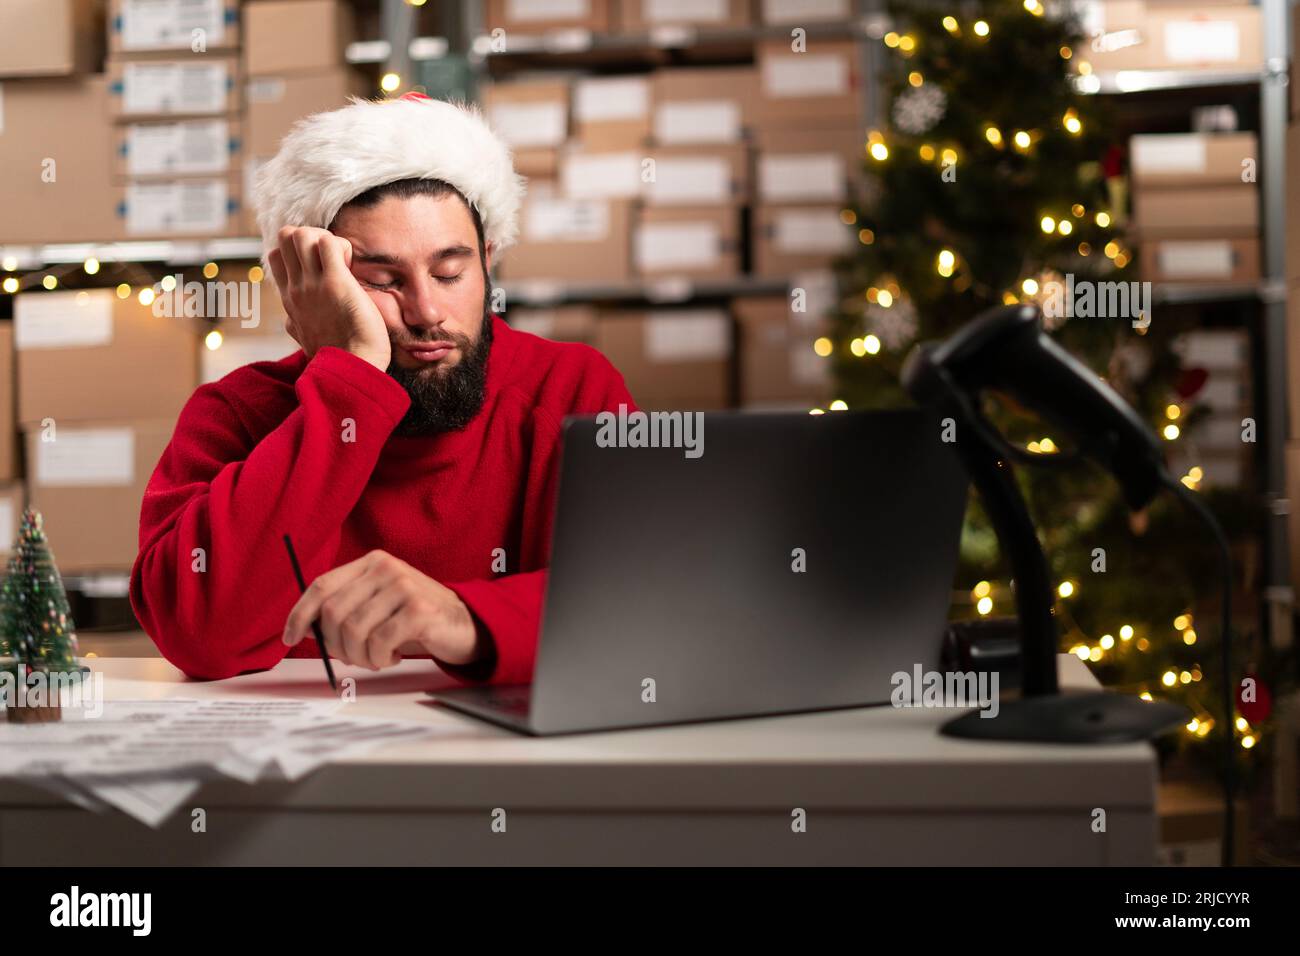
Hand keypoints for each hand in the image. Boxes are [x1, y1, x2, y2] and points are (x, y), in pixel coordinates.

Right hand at [267, 226, 391, 371]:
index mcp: (290, 299)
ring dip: (324, 237)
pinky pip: (329, 243)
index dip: (298, 250)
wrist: (351, 370)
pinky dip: (341, 245)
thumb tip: (290, 322)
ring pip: (301, 233)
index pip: (276, 255)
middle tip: (332, 258)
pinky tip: (351, 266)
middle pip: (285, 236)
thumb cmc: (336, 357)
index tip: (321, 267)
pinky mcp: (336, 283)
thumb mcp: (303, 338)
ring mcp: (313, 285)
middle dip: (310, 236)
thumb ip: (295, 325)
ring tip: (342, 261)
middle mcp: (296, 288)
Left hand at [282, 550, 479, 671]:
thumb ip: (346, 608)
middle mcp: (386, 568)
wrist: (466, 623)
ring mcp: (404, 587)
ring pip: (354, 631)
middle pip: (334, 612)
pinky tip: (393, 656)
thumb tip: (305, 629)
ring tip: (376, 658)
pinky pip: (379, 643)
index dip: (300, 613)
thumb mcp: (379, 604)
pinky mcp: (419, 610)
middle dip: (335, 645)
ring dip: (359, 656)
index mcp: (372, 562)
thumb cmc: (416, 618)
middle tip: (351, 658)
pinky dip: (379, 659)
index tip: (290, 638)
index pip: (321, 585)